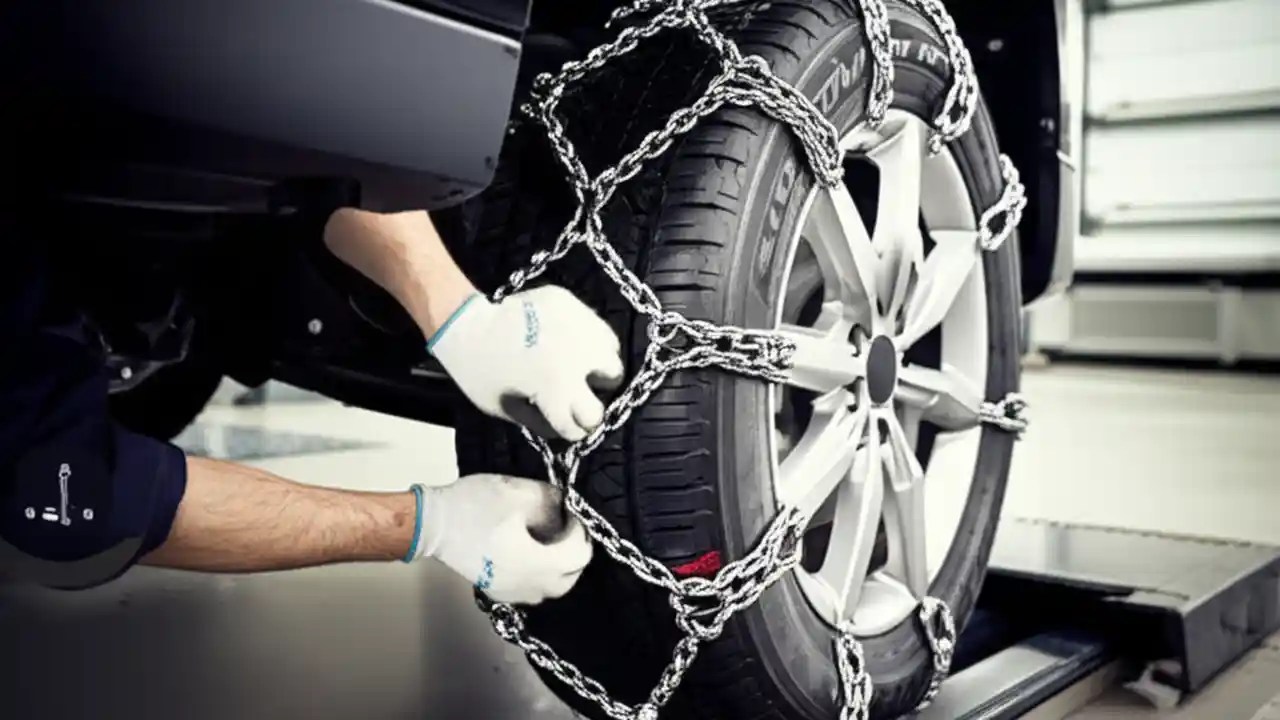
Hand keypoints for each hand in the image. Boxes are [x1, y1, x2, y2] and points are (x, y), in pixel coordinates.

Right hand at [409, 474, 592, 604]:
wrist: (431, 523)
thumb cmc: (474, 506)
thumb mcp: (520, 492)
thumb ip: (552, 499)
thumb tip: (565, 506)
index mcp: (536, 563)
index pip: (579, 556)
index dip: (581, 532)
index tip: (571, 513)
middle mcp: (527, 586)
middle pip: (569, 578)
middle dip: (574, 553)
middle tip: (566, 528)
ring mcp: (510, 593)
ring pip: (550, 588)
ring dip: (558, 567)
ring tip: (551, 541)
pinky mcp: (496, 591)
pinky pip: (530, 590)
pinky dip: (539, 575)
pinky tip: (530, 554)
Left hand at [428, 285, 624, 440]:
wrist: (465, 325)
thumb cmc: (480, 373)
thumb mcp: (506, 409)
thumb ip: (540, 421)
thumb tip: (562, 426)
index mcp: (561, 388)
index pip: (590, 418)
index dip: (577, 426)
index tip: (567, 423)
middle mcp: (578, 357)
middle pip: (612, 379)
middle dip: (594, 390)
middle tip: (576, 390)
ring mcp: (579, 325)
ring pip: (610, 349)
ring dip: (597, 361)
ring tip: (578, 363)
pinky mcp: (571, 303)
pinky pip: (594, 324)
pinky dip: (587, 337)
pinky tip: (569, 340)